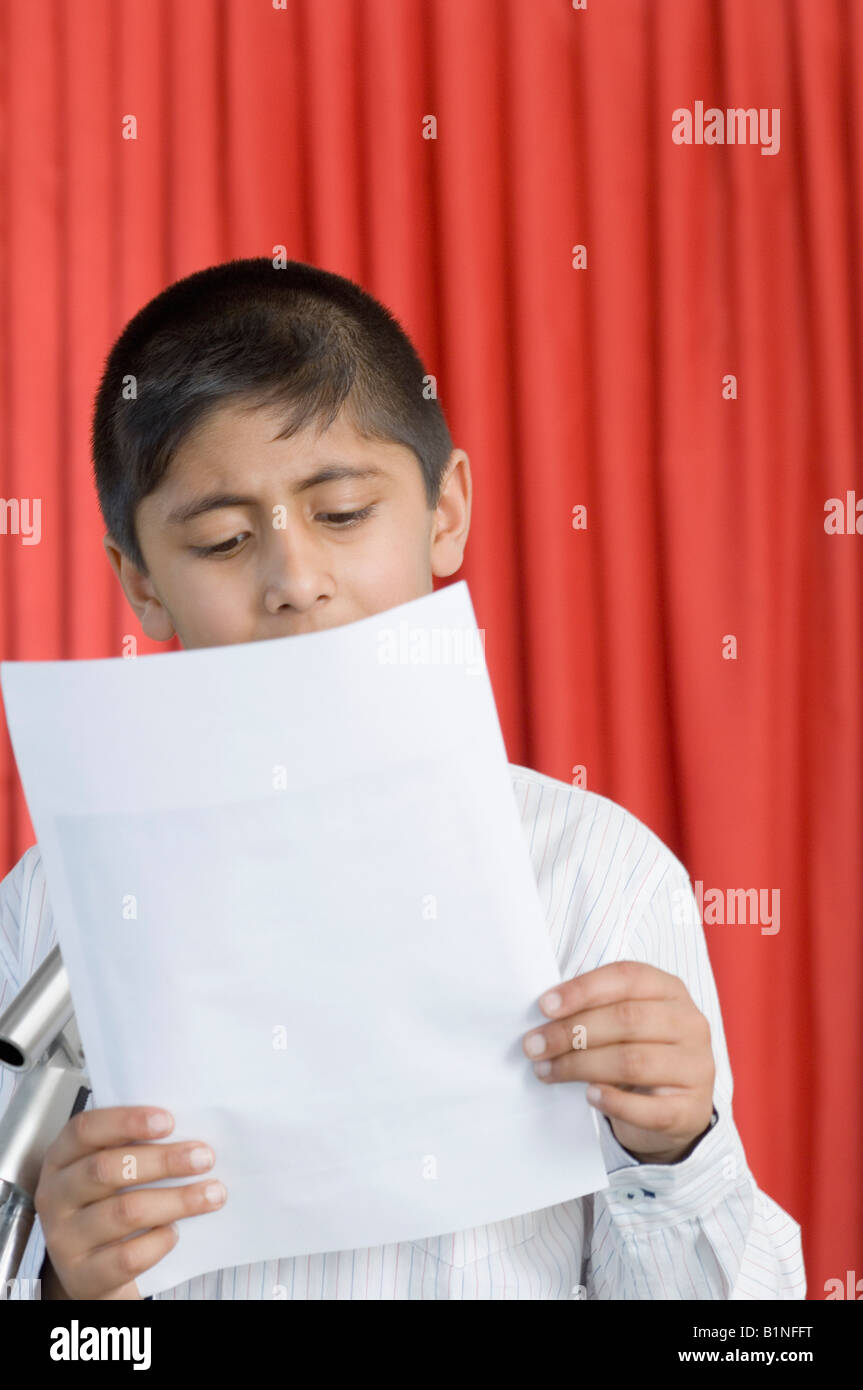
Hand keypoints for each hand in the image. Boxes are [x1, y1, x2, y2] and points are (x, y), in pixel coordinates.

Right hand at [34, 1106, 226, 1298]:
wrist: (94, 1269)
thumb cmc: (109, 1204)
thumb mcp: (110, 1171)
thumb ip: (135, 1148)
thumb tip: (190, 1132)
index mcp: (61, 1158)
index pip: (85, 1129)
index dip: (126, 1122)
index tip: (168, 1121)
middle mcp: (55, 1196)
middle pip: (106, 1169)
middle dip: (163, 1161)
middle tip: (204, 1157)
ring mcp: (64, 1238)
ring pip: (124, 1212)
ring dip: (176, 1200)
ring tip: (212, 1194)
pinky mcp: (82, 1275)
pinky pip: (127, 1256)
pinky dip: (158, 1241)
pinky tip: (176, 1232)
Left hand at [522, 961, 714, 1163]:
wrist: (674, 1109)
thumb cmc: (637, 1053)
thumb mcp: (624, 1023)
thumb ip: (595, 1010)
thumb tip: (546, 1014)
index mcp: (671, 990)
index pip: (627, 978)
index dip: (583, 989)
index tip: (544, 1006)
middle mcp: (690, 1023)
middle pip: (627, 1019)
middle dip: (572, 1032)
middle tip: (534, 1046)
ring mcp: (696, 1066)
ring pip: (633, 1061)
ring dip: (580, 1066)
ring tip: (547, 1071)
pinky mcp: (692, 1109)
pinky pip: (649, 1108)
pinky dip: (614, 1101)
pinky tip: (589, 1096)